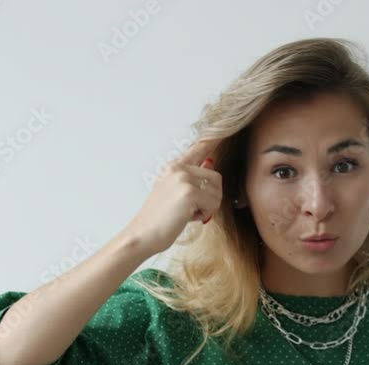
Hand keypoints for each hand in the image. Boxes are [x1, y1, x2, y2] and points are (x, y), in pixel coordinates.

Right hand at [124, 138, 223, 254]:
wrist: (143, 234)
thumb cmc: (159, 219)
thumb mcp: (173, 193)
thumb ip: (191, 179)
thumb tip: (210, 166)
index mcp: (174, 167)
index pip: (199, 148)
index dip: (213, 139)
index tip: (226, 127)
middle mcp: (179, 168)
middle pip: (216, 178)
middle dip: (210, 198)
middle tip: (190, 209)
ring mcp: (183, 178)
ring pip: (217, 192)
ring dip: (207, 207)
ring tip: (186, 212)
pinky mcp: (189, 192)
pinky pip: (213, 203)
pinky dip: (204, 214)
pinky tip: (187, 217)